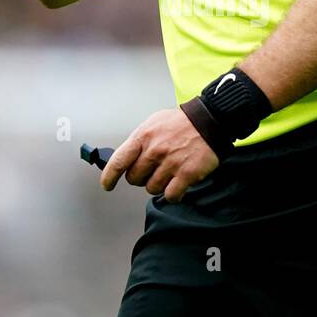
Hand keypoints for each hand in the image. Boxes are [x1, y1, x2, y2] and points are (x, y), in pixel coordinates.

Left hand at [101, 108, 221, 201]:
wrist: (209, 120)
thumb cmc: (181, 122)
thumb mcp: (153, 123)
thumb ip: (139, 141)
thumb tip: (126, 158)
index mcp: (143, 137)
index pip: (118, 161)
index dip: (109, 177)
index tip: (107, 185)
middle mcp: (155, 151)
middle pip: (135, 179)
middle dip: (140, 178)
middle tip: (151, 171)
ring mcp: (171, 163)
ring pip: (152, 189)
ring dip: (158, 185)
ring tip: (168, 174)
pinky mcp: (186, 174)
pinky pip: (171, 195)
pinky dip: (173, 195)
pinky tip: (177, 186)